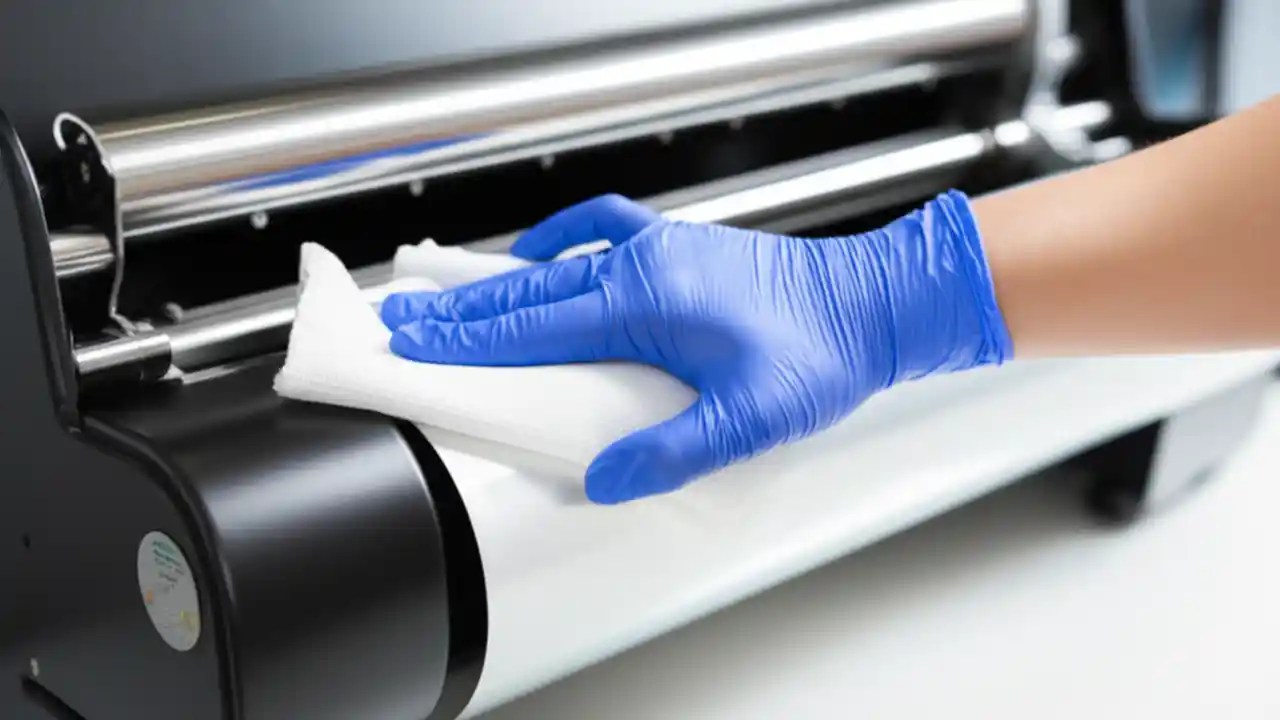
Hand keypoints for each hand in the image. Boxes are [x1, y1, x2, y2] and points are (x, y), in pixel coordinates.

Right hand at [380, 192, 1011, 503]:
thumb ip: (670, 451)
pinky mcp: (679, 247)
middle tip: (404, 322)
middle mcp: (644, 265)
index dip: (465, 341)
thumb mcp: (747, 419)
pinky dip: (561, 241)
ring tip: (449, 300)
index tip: (411, 342)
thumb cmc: (822, 355)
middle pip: (528, 293)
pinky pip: (602, 229)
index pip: (532, 328)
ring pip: (557, 265)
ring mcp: (660, 248)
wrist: (874, 302)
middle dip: (461, 314)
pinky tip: (541, 254)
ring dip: (499, 285)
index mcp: (646, 303)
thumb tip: (605, 479)